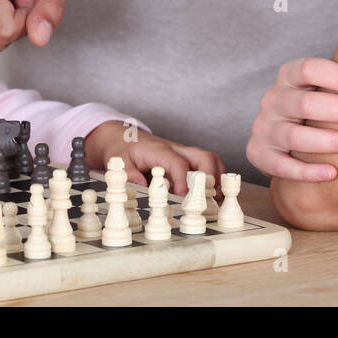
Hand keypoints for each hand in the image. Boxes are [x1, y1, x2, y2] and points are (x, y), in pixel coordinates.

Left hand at [84, 121, 224, 196]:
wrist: (125, 138)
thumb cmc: (124, 150)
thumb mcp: (119, 161)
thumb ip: (128, 174)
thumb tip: (141, 186)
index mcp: (159, 151)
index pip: (178, 163)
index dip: (184, 180)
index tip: (184, 196)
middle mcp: (177, 150)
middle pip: (203, 156)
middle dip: (211, 177)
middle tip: (210, 198)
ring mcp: (184, 155)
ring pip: (210, 159)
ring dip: (218, 178)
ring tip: (218, 199)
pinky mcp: (188, 161)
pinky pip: (209, 165)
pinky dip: (216, 179)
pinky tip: (214, 196)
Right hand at [247, 57, 337, 181]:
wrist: (277, 135)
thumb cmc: (314, 108)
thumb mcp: (321, 88)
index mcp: (288, 76)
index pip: (311, 69)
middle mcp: (273, 99)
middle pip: (307, 104)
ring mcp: (264, 127)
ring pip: (297, 136)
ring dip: (335, 140)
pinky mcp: (259, 153)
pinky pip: (282, 165)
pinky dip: (308, 171)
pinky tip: (333, 173)